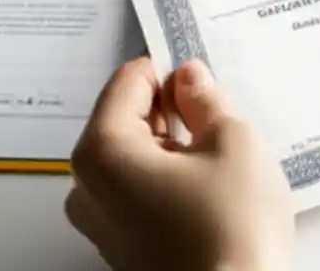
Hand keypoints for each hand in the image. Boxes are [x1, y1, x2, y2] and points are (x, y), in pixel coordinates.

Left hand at [65, 57, 292, 270]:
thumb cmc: (232, 230)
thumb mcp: (233, 141)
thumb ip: (205, 100)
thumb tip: (191, 80)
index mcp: (102, 152)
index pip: (129, 81)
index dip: (171, 71)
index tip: (203, 77)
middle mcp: (86, 188)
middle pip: (127, 120)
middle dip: (173, 113)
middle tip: (220, 121)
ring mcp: (101, 224)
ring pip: (137, 159)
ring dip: (176, 150)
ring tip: (223, 163)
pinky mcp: (124, 249)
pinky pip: (142, 194)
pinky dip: (173, 183)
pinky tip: (213, 194)